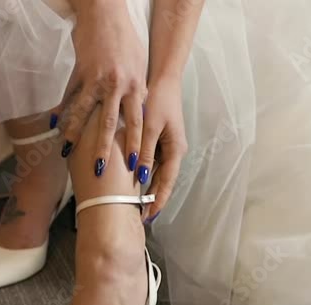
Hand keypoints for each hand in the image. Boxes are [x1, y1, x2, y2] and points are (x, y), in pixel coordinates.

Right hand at [60, 0, 147, 175]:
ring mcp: (95, 80)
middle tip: (101, 170)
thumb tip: (138, 114)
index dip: (135, 145)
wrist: (106, 14)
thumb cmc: (126, 40)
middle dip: (105, 149)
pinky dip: (62, 112)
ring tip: (68, 151)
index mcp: (135, 86)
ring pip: (83, 113)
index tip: (135, 165)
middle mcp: (116, 86)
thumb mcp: (139, 67)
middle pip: (109, 124)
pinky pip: (69, 97)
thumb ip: (138, 92)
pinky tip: (55, 125)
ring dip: (76, 135)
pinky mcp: (79, 73)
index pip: (136, 123)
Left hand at [137, 76, 186, 221]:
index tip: (150, 216)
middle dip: (153, 199)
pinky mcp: (160, 140)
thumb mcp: (150, 127)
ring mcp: (167, 146)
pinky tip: (134, 182)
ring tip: (137, 205)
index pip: (167, 181)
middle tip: (142, 217)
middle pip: (163, 181)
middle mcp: (174, 150)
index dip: (158, 200)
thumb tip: (142, 175)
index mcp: (175, 149)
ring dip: (148, 188)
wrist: (164, 80)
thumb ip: (146, 151)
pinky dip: (144, 172)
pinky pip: (152, 161)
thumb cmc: (159, 100)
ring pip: (157, 173)